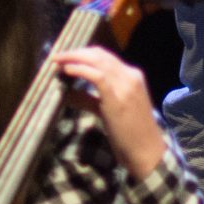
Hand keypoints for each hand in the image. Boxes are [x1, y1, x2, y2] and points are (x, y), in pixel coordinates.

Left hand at [56, 48, 166, 178]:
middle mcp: (130, 76)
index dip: (83, 54)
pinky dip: (81, 70)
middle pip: (99, 54)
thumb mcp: (110, 109)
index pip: (105, 57)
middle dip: (75, 52)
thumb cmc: (130, 133)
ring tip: (58, 62)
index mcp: (133, 76)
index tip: (66, 58)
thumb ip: (90, 99)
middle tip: (56, 57)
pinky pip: (97, 76)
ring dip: (74, 58)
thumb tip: (67, 93)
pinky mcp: (117, 98)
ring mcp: (126, 86)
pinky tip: (68, 71)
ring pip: (97, 61)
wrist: (146, 150)